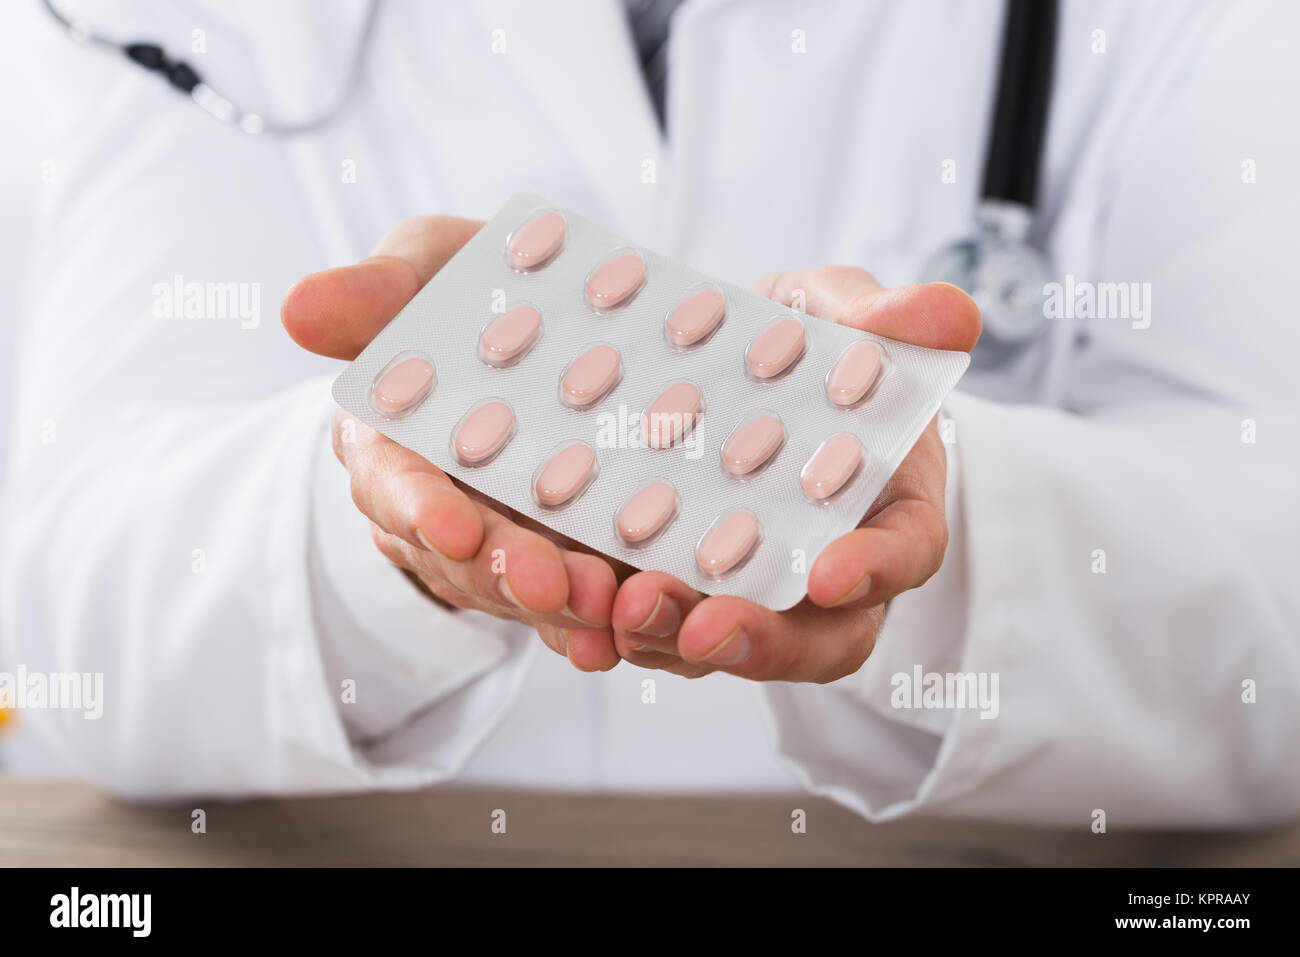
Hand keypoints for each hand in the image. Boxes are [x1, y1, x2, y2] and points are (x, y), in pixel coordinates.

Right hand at [282, 216, 625, 670]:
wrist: (553, 319)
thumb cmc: (471, 287)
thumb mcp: (428, 268)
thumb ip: (376, 293)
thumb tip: (295, 307)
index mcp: (388, 441)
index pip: (392, 484)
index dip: (419, 509)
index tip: (454, 526)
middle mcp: (435, 506)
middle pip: (459, 555)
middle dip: (500, 573)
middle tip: (549, 586)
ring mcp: (499, 540)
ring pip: (515, 590)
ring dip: (556, 606)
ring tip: (604, 608)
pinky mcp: (558, 558)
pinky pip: (569, 602)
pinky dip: (594, 620)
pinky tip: (625, 630)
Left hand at [607, 268, 980, 680]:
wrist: (711, 361)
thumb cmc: (794, 342)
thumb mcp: (834, 312)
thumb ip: (883, 319)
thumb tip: (952, 311)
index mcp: (884, 505)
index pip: (903, 552)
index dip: (876, 569)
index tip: (831, 573)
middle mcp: (818, 568)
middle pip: (813, 636)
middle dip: (759, 639)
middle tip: (703, 625)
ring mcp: (740, 588)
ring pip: (722, 644)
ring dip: (671, 640)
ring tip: (619, 615)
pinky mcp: (667, 587)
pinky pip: (649, 629)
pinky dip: (611, 628)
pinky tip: (576, 617)